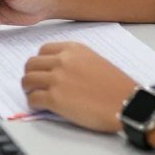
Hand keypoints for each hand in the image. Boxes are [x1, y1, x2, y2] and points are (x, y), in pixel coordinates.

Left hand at [21, 43, 137, 132]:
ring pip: (27, 80)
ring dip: (29, 88)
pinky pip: (33, 99)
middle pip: (31, 64)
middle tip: (34, 84)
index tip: (42, 70)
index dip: (40, 62)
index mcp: (73, 49)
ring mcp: (56, 79)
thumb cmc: (116, 86)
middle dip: (31, 74)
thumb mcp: (94, 60)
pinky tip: (41, 106)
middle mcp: (62, 61)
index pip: (43, 50)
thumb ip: (74, 60)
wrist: (126, 104)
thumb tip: (58, 69)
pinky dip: (33, 103)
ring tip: (35, 95)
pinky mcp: (54, 99)